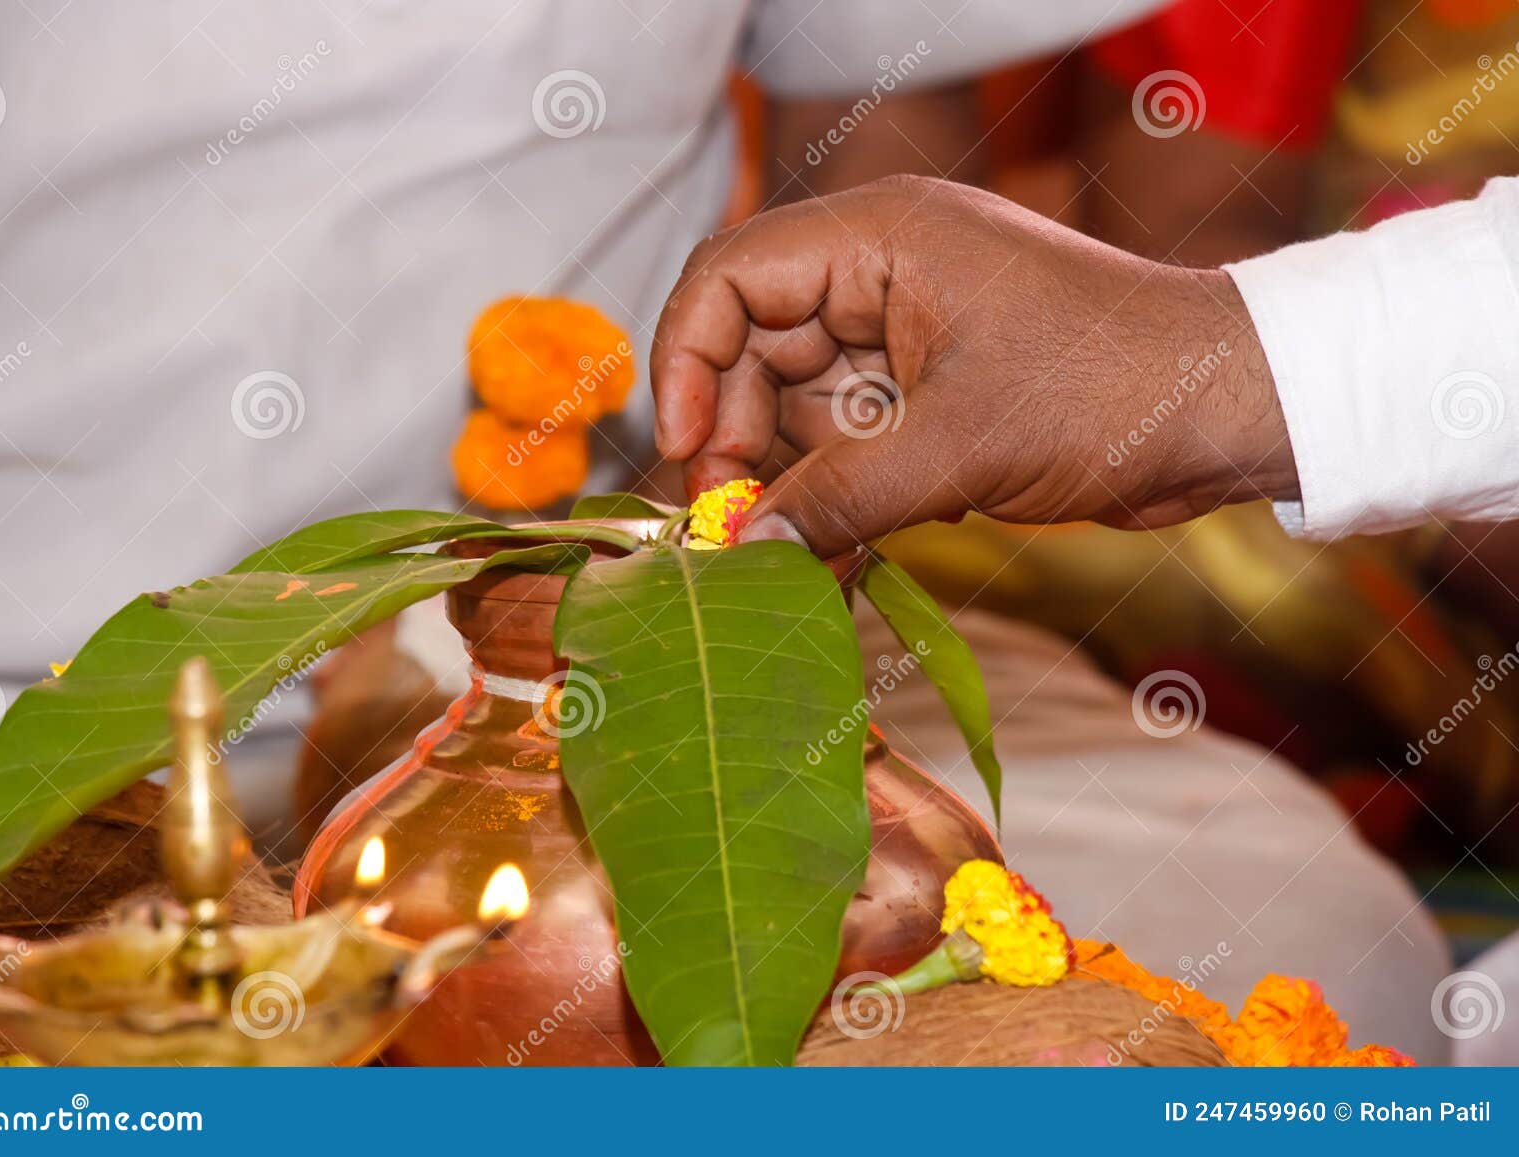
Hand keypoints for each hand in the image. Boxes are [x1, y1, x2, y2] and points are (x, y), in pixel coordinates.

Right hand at [650, 176, 1297, 555]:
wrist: (1229, 413)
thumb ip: (842, 497)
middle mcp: (880, 277)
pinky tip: (831, 560)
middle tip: (738, 528)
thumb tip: (744, 546)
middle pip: (752, 351)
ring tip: (789, 561)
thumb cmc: (1113, 389)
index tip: (685, 451)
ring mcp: (905, 338)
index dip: (685, 359)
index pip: (731, 276)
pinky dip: (836, 499)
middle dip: (735, 440)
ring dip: (788, 485)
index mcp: (880, 239)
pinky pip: (851, 445)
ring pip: (798, 409)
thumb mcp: (963, 446)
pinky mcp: (931, 395)